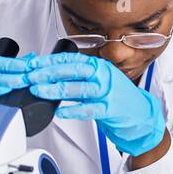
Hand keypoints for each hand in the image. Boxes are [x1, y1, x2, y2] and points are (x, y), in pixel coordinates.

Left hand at [26, 53, 165, 155]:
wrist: (141, 114)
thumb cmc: (117, 98)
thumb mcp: (98, 82)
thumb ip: (77, 79)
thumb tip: (48, 75)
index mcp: (99, 66)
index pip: (71, 59)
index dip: (50, 61)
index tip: (32, 64)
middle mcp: (104, 75)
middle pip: (74, 70)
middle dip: (49, 73)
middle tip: (31, 76)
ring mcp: (108, 92)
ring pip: (80, 88)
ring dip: (57, 89)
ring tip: (39, 91)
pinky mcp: (111, 109)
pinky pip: (90, 109)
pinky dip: (73, 111)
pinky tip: (60, 112)